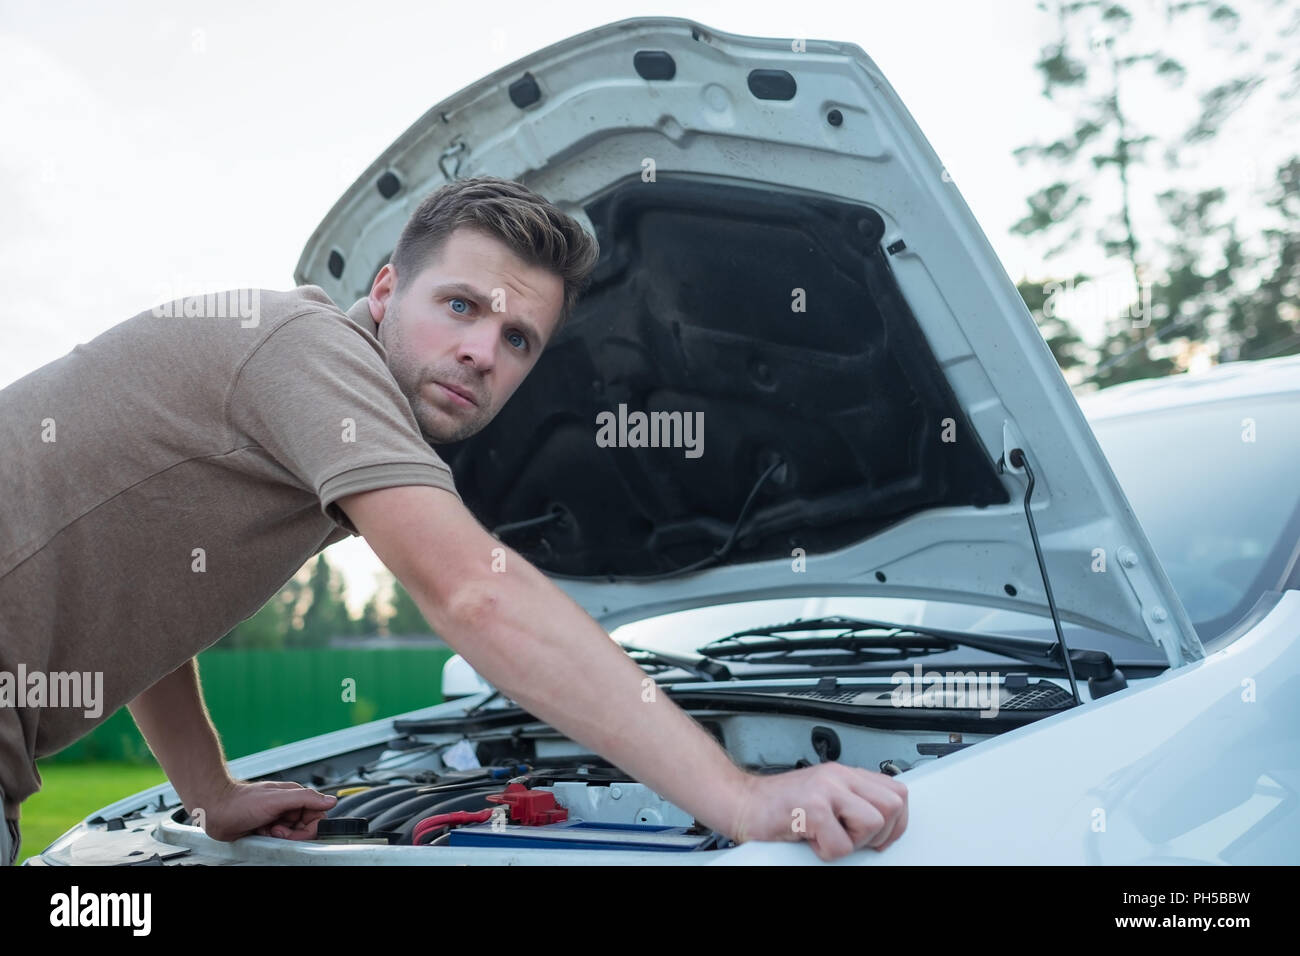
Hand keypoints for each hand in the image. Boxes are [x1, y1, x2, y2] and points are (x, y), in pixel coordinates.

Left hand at [188, 780, 337, 842]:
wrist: (216, 810)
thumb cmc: (241, 801)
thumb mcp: (277, 799)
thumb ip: (305, 798)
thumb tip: (330, 800)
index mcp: (295, 796)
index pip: (317, 815)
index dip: (309, 827)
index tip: (295, 831)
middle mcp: (288, 807)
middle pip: (305, 828)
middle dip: (292, 833)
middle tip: (276, 830)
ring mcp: (277, 818)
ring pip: (292, 836)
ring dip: (280, 837)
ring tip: (266, 830)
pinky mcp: (267, 829)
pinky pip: (278, 841)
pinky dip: (270, 840)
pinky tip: (261, 832)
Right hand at [728, 763, 907, 860]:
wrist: (741, 802)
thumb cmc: (778, 805)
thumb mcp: (823, 794)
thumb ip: (851, 800)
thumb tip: (884, 824)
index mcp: (846, 774)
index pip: (897, 793)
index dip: (895, 822)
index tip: (879, 837)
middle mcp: (839, 776)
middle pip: (893, 805)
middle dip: (879, 832)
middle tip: (851, 838)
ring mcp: (825, 790)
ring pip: (873, 822)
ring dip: (853, 841)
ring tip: (829, 837)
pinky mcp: (811, 808)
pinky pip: (840, 843)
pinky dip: (826, 851)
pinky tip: (810, 840)